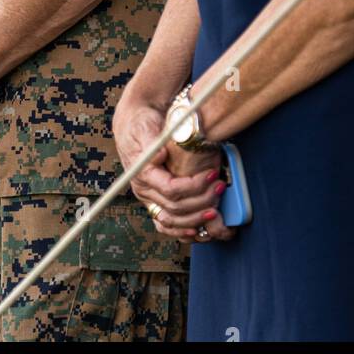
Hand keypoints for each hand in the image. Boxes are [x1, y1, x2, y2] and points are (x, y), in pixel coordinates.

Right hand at [113, 99, 234, 243]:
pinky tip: (197, 230)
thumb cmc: (142, 122)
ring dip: (196, 218)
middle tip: (221, 187)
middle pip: (175, 208)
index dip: (195, 186)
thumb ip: (152, 141)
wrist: (133, 124)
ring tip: (216, 209)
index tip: (213, 174)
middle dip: (202, 201)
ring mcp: (148, 198)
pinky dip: (182, 231)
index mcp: (143, 173)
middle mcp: (143, 190)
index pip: (171, 189)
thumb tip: (161, 153)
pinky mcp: (154, 201)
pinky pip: (166, 225)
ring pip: (172, 220)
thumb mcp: (145, 125)